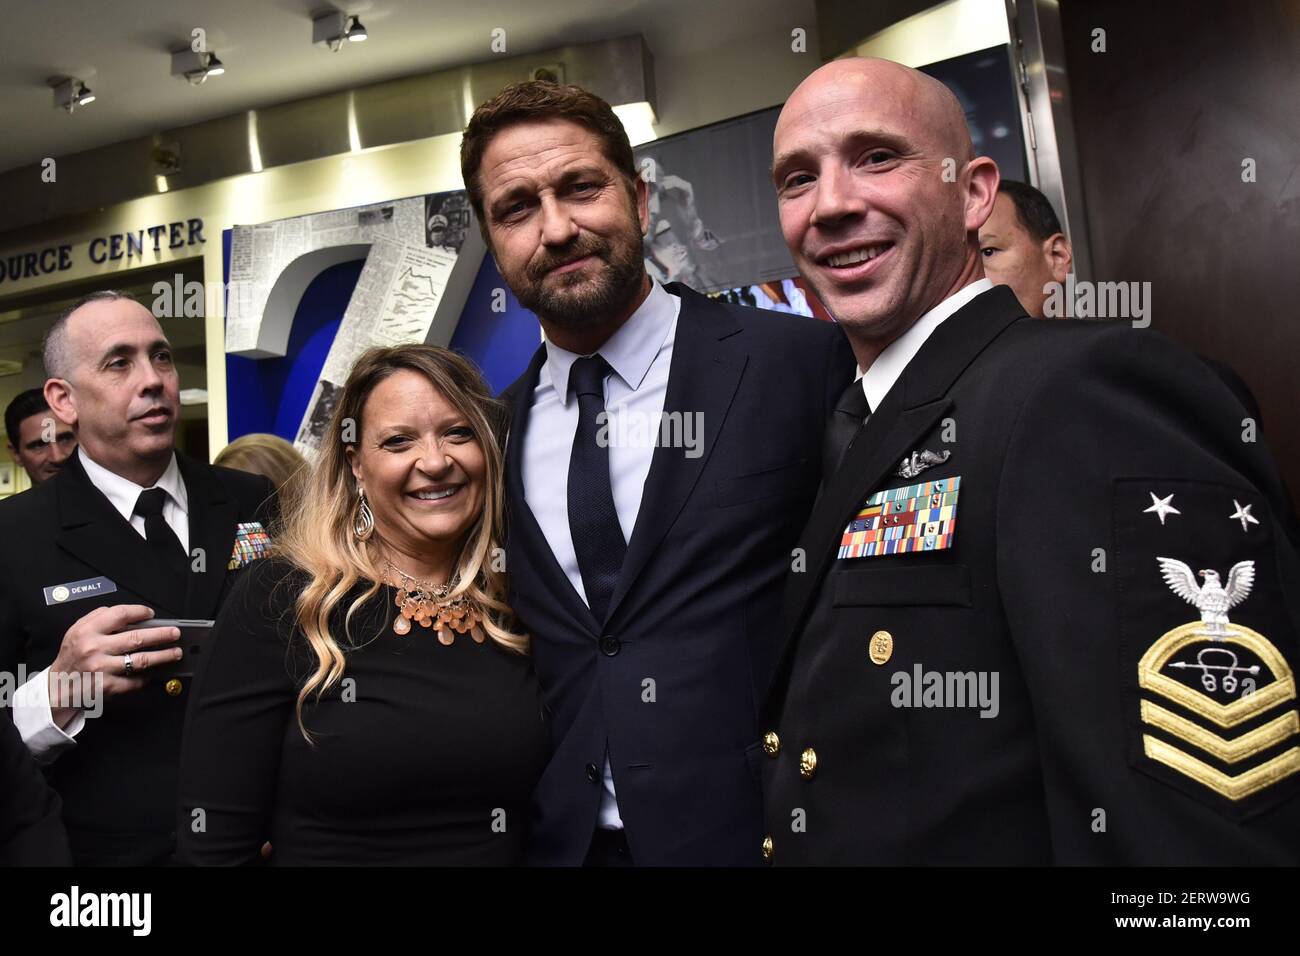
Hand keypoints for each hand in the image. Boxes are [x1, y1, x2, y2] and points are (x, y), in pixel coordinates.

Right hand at [47, 605, 181, 727]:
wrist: (57, 687)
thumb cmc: (72, 656)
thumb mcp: (77, 631)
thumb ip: (99, 618)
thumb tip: (129, 614)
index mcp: (87, 631)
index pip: (120, 615)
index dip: (140, 612)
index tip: (152, 614)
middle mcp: (94, 648)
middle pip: (137, 638)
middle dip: (161, 635)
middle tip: (175, 633)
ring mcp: (101, 668)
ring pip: (141, 660)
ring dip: (163, 656)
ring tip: (175, 652)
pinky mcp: (106, 686)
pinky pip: (134, 681)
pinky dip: (146, 677)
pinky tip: (153, 673)